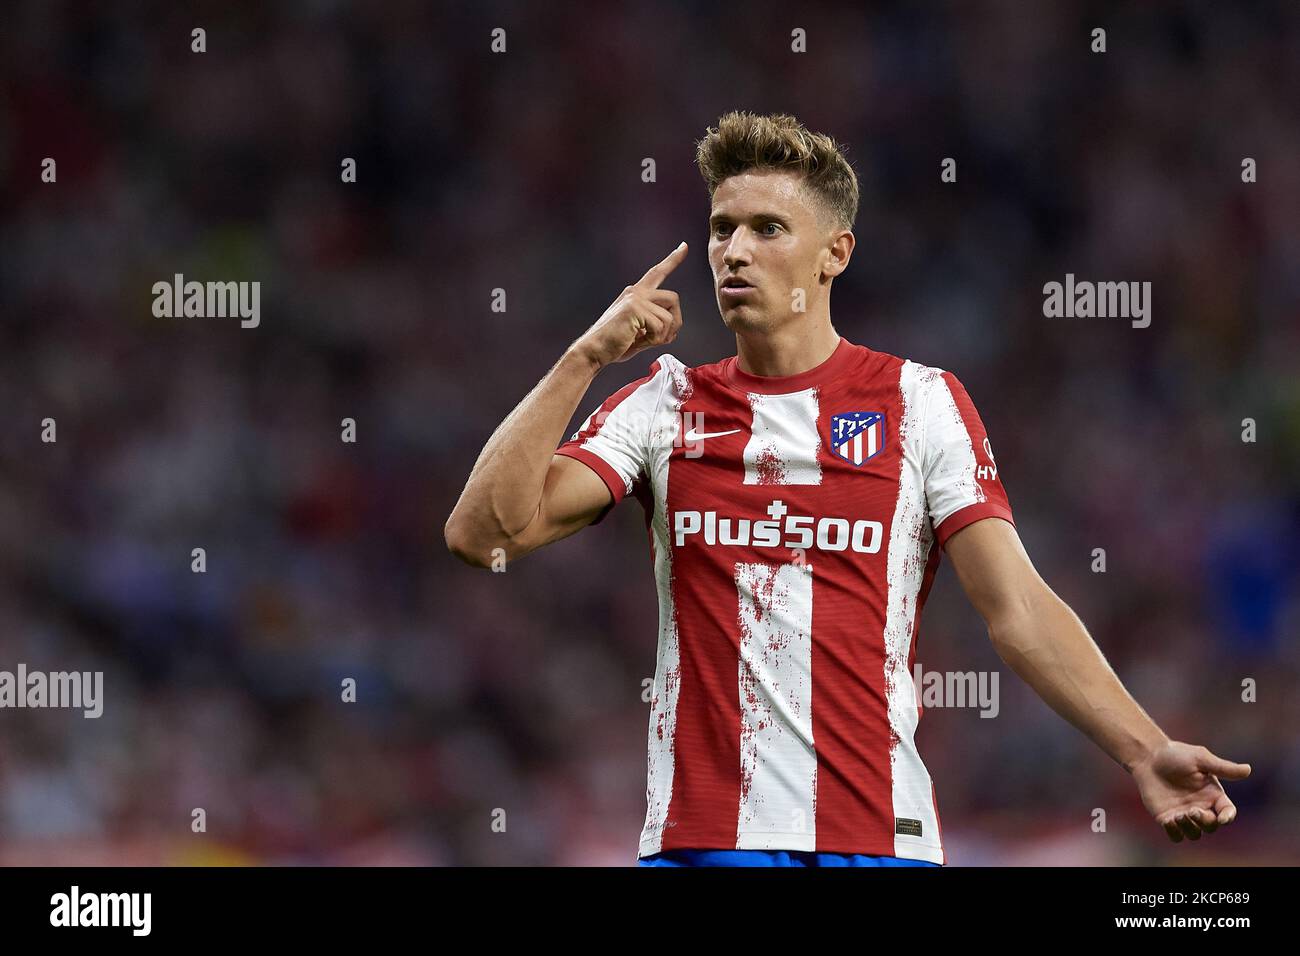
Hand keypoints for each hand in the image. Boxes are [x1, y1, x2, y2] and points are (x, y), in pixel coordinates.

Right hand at [569, 242, 686, 367]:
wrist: (593, 351)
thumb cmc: (614, 344)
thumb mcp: (638, 331)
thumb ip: (654, 324)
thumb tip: (673, 329)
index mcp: (636, 294)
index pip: (657, 272)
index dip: (673, 259)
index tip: (684, 246)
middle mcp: (635, 291)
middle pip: (674, 298)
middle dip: (676, 321)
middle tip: (665, 338)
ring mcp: (635, 298)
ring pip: (669, 316)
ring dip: (663, 335)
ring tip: (645, 341)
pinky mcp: (634, 309)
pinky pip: (661, 326)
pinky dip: (654, 340)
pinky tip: (639, 341)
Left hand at [1129, 740, 1250, 841]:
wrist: (1148, 757)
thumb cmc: (1176, 755)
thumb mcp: (1201, 758)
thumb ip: (1223, 767)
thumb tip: (1248, 769)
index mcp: (1213, 794)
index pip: (1227, 811)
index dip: (1228, 817)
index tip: (1222, 818)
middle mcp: (1201, 807)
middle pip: (1211, 826)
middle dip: (1205, 822)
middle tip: (1192, 810)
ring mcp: (1183, 814)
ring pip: (1195, 834)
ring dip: (1190, 829)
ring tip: (1179, 815)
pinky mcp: (1167, 818)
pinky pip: (1175, 836)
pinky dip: (1175, 833)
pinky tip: (1168, 821)